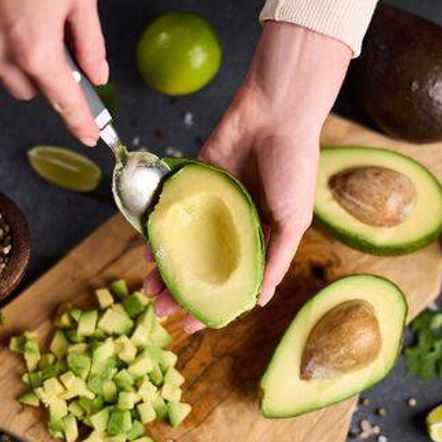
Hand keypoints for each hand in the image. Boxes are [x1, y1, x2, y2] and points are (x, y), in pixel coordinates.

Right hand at [0, 0, 106, 145]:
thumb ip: (90, 44)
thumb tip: (97, 75)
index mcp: (36, 48)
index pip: (64, 100)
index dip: (79, 121)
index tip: (88, 135)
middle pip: (27, 90)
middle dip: (43, 76)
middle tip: (52, 42)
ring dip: (13, 54)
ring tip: (21, 11)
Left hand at [144, 21, 351, 331]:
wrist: (275, 116)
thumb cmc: (293, 169)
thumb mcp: (293, 222)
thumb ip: (276, 260)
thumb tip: (260, 301)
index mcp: (259, 235)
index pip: (231, 278)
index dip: (214, 302)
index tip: (195, 325)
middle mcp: (231, 222)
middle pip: (200, 263)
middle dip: (181, 289)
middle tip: (161, 311)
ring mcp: (210, 202)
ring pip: (182, 242)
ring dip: (165, 266)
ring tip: (147, 288)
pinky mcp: (192, 181)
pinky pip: (171, 209)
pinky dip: (158, 229)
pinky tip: (147, 248)